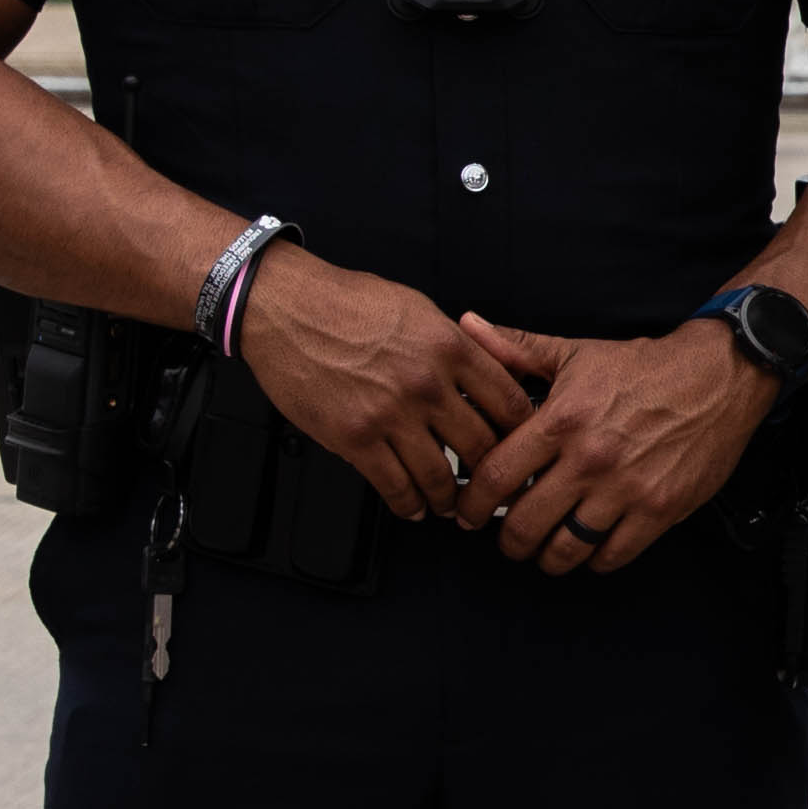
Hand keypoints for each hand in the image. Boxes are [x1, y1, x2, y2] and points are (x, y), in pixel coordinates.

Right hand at [235, 248, 536, 522]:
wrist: (284, 306)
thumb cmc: (345, 301)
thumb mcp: (418, 309)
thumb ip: (455, 345)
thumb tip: (483, 372)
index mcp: (451, 347)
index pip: (510, 403)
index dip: (522, 434)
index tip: (522, 448)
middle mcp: (427, 384)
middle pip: (482, 447)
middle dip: (491, 474)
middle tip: (492, 487)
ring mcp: (391, 415)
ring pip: (441, 476)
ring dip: (449, 499)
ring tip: (451, 505)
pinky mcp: (354, 438)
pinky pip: (394, 486)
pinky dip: (409, 505)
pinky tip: (413, 507)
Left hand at [462, 313, 780, 571]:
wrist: (718, 376)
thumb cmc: (645, 367)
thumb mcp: (575, 352)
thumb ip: (515, 348)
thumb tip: (466, 326)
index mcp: (561, 421)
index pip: (495, 478)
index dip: (471, 504)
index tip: (467, 514)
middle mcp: (590, 459)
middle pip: (524, 524)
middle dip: (508, 541)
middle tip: (508, 541)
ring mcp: (626, 488)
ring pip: (566, 548)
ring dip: (548, 558)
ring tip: (546, 553)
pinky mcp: (660, 509)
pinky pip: (614, 555)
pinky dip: (595, 560)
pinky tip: (590, 549)